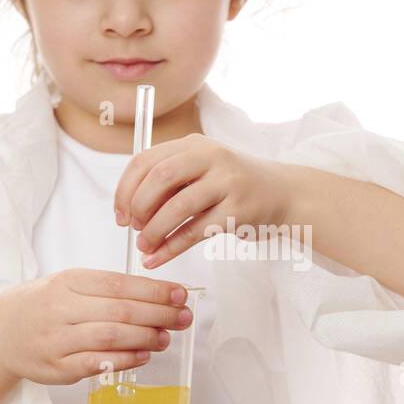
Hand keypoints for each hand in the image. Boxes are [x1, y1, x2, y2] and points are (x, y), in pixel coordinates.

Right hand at [0, 269, 193, 385]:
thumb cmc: (42, 306)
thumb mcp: (67, 284)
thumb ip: (106, 290)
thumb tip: (158, 296)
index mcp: (67, 281)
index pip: (119, 284)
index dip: (154, 290)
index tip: (180, 294)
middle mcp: (60, 308)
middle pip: (120, 310)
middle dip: (159, 314)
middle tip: (183, 317)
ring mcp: (56, 339)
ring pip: (110, 337)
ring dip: (145, 337)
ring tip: (166, 337)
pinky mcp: (56, 368)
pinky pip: (96, 364)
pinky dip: (125, 360)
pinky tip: (143, 355)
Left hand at [112, 133, 293, 269]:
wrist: (284, 193)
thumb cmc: (234, 185)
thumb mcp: (203, 169)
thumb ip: (170, 181)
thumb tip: (128, 208)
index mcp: (194, 144)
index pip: (145, 160)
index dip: (125, 189)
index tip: (120, 213)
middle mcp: (211, 157)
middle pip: (159, 177)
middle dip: (138, 207)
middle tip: (133, 227)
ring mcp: (227, 182)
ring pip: (177, 207)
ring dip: (154, 231)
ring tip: (145, 247)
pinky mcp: (238, 210)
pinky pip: (196, 231)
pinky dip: (171, 248)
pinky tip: (158, 259)